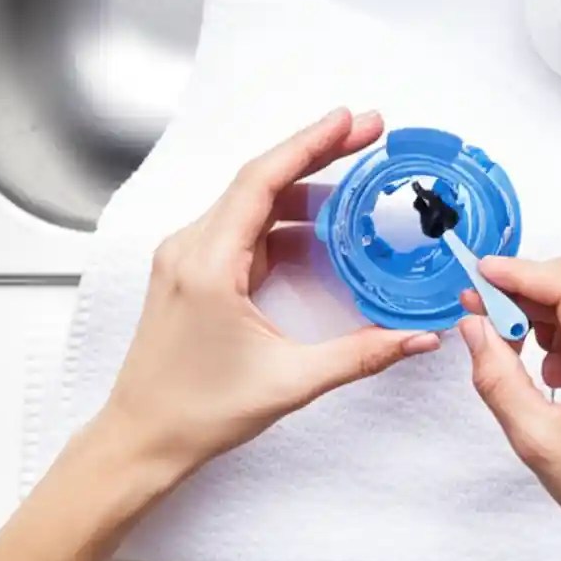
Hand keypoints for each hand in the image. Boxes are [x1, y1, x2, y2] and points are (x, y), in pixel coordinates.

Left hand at [0, 109, 439, 560]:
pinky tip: (320, 229)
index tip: (350, 121)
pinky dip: (284, 222)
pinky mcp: (191, 273)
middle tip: (368, 134)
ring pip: (252, 204)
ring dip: (303, 188)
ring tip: (356, 185)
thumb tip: (419, 338)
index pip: (263, 181)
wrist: (141, 440)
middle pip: (260, 181)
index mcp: (207, 264)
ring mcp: (187, 258)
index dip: (310, 144)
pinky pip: (243, 230)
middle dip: (317, 154)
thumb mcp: (291, 382)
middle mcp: (190, 248)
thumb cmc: (198, 412)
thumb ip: (362, 354)